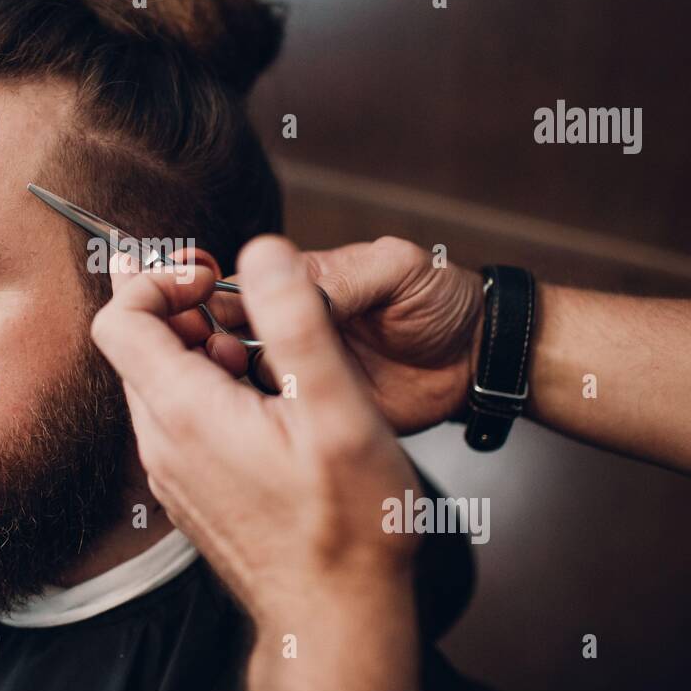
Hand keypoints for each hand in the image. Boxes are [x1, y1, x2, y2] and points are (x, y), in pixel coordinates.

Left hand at [90, 236, 422, 689]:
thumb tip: (263, 252)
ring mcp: (171, 471)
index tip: (213, 276)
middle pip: (135, 345)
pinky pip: (176, 418)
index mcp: (185, 413)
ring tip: (261, 359)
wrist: (338, 617)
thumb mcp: (336, 410)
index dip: (158, 279)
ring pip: (157, 381)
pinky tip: (262, 402)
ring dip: (199, 349)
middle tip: (244, 309)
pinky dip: (205, 388)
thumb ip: (296, 322)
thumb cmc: (347, 526)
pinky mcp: (190, 489)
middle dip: (183, 309)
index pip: (119, 318)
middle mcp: (161, 443)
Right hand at [202, 236, 484, 434]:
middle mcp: (292, 330)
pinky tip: (269, 417)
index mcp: (303, 286)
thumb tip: (286, 283)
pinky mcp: (318, 416)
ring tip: (252, 383)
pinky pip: (279, 421)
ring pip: (242, 381)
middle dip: (216, 344)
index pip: (240, 290)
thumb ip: (345, 273)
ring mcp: (302, 374)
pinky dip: (264, 420)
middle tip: (228, 354)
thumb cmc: (440, 300)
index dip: (218, 301)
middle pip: (227, 337)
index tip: (212, 314)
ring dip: (234, 383)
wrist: (477, 357)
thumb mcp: (398, 269)